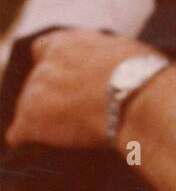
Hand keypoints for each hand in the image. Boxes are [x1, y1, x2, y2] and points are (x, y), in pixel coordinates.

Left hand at [6, 30, 154, 149]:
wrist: (137, 97)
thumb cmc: (142, 76)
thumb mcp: (122, 52)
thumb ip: (103, 57)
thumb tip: (111, 66)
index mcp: (67, 43)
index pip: (43, 50)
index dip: (52, 66)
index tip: (65, 79)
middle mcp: (45, 63)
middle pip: (36, 82)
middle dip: (50, 96)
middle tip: (74, 111)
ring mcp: (35, 91)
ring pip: (27, 108)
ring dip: (42, 119)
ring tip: (68, 132)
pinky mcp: (31, 119)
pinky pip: (19, 133)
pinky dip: (29, 140)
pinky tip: (42, 147)